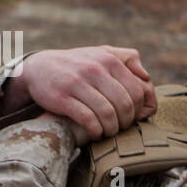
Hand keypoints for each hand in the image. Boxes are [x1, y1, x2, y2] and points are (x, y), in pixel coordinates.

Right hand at [0, 46, 156, 141]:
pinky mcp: (62, 98)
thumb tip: (147, 77)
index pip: (138, 90)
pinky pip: (88, 119)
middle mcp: (95, 69)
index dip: (140, 109)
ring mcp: (78, 84)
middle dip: (127, 121)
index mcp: (109, 60)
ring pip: (108, 114)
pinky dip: (96, 130)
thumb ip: (127, 59)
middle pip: (125, 104)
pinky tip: (95, 133)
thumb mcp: (102, 53)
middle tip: (121, 127)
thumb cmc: (77, 64)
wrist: (39, 67)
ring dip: (112, 129)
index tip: (133, 117)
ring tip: (109, 132)